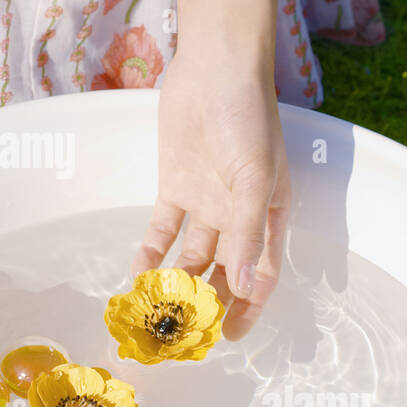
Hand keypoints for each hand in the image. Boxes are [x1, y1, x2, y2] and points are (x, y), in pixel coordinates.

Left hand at [133, 47, 290, 339]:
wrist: (214, 68)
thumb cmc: (246, 118)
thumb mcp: (253, 179)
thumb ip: (248, 234)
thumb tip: (248, 288)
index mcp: (269, 215)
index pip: (262, 274)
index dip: (248, 307)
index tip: (228, 338)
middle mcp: (238, 215)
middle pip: (224, 271)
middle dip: (206, 303)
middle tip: (183, 335)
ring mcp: (206, 202)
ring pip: (191, 256)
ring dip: (176, 284)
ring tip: (154, 311)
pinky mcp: (176, 187)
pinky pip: (164, 230)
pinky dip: (152, 253)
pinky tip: (137, 275)